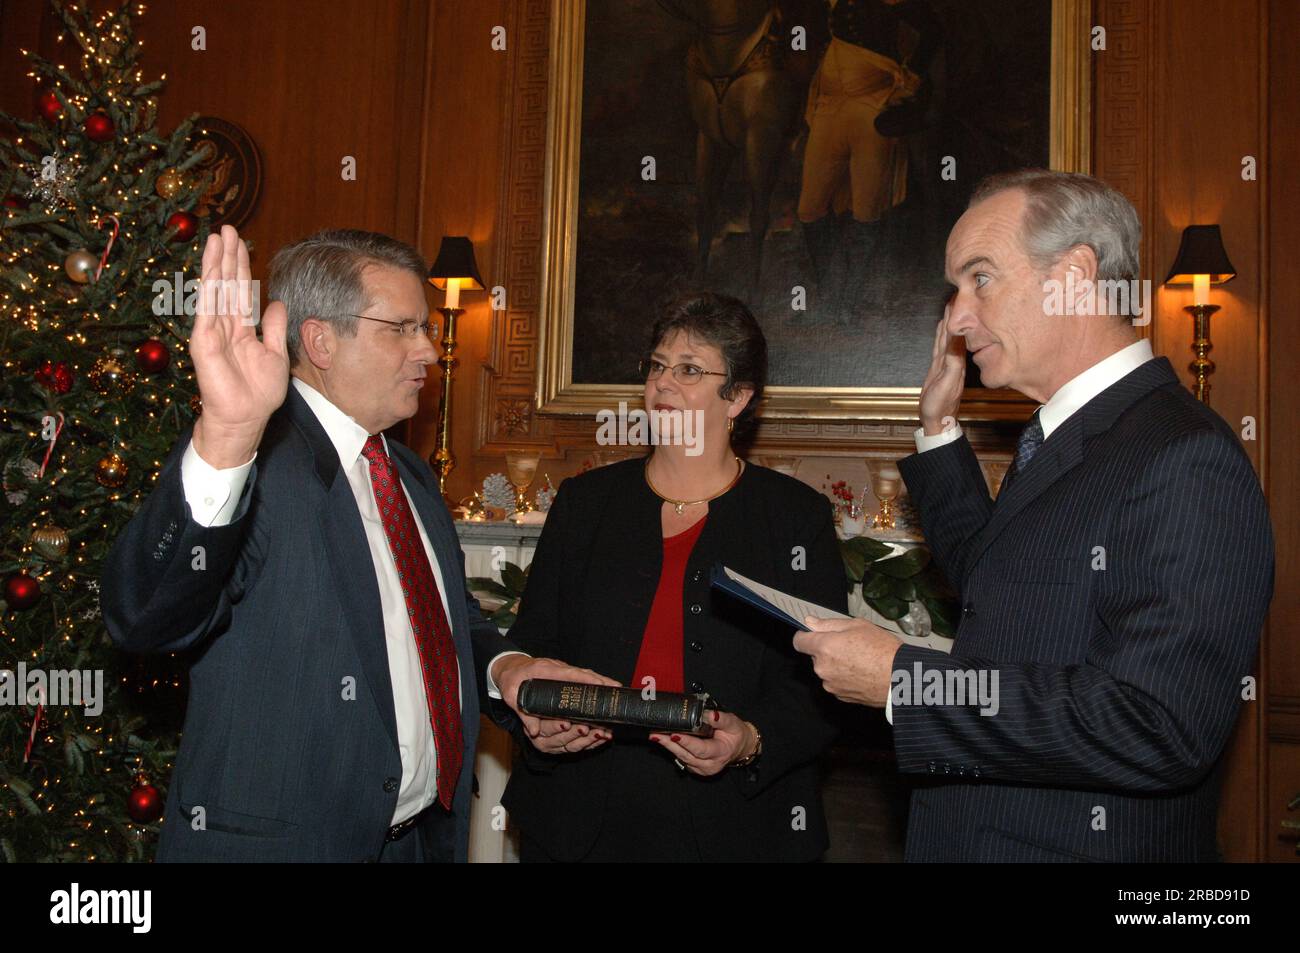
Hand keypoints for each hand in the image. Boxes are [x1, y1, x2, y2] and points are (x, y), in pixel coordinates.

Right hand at [190, 225, 289, 467]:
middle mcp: (225, 325)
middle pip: (227, 283)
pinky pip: (207, 310)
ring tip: (216, 238)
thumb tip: (276, 303)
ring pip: (215, 291)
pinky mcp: (204, 341)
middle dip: (227, 256)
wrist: (245, 418)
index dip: (241, 265)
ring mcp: (213, 331)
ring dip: (216, 264)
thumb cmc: (258, 392)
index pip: (241, 289)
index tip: (239, 241)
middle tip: (226, 228)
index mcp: (242, 327)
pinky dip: (209, 288)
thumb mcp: (276, 354)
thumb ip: (274, 328)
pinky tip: (211, 268)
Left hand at [491, 655, 619, 754]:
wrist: (508, 667)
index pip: (568, 673)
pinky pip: (581, 676)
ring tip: (616, 688)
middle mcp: (556, 667)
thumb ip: (522, 713)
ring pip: (584, 673)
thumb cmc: (510, 681)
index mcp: (544, 670)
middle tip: (617, 688)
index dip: (585, 679)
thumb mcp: (511, 696)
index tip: (599, 684)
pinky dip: (594, 681)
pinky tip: (604, 688)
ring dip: (600, 680)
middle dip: (600, 680)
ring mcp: (562, 669)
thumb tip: (534, 731)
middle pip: (582, 672)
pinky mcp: (564, 673)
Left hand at [650, 710, 753, 776]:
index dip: (686, 742)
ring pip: (682, 758)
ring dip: (668, 747)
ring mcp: (702, 769)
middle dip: (670, 744)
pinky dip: (673, 750)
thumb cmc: (736, 734)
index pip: (701, 749)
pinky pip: (682, 759)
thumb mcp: (733, 723)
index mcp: (721, 753)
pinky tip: (663, 741)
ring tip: (655, 736)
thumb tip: (707, 714)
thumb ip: (720, 719)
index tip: (674, 733)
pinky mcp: (696, 768)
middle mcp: (710, 765)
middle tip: (656, 734)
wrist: (740, 747)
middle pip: (687, 755)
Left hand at [793, 616, 902, 706]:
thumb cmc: (883, 650)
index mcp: (824, 647)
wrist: (901, 678)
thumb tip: (810, 622)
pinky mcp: (841, 696)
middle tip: (850, 645)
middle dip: (827, 650)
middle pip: (815, 656)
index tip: (814, 634)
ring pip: (826, 670)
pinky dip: (844, 678)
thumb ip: (829, 624)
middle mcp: (823, 668)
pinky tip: (862, 672)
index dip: (806, 636)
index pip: (799, 641)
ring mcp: (831, 684)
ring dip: (836, 665)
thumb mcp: (857, 625)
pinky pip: (836, 683)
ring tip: (860, 660)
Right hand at [918, 304, 964, 435]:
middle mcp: (952, 359)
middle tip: (955, 293)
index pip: (956, 334)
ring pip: (948, 336)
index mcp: (955, 362)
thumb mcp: (945, 385)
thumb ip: (951, 365)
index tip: (957, 298)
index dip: (956, 317)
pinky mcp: (940, 368)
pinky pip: (941, 346)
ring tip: (950, 305)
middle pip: (953, 331)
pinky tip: (944, 328)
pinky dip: (942, 334)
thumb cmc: (940, 407)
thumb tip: (956, 343)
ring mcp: (947, 363)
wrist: (938, 422)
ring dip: (949, 321)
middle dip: (954, 313)